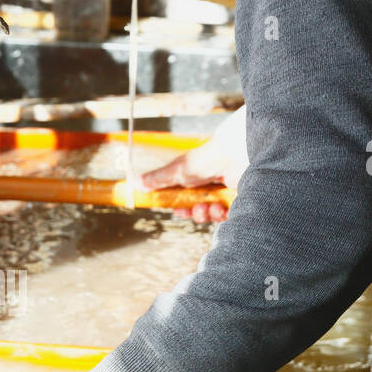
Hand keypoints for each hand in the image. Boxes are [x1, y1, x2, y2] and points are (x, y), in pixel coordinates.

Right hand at [140, 105, 247, 222]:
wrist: (234, 155)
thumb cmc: (206, 159)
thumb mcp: (177, 170)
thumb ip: (157, 179)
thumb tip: (133, 182)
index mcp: (198, 177)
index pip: (188, 198)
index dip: (182, 208)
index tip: (178, 210)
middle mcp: (212, 185)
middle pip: (199, 209)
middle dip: (193, 213)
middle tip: (191, 211)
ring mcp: (226, 192)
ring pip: (212, 214)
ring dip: (205, 214)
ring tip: (205, 208)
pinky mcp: (239, 200)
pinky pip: (228, 216)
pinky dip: (220, 215)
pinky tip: (217, 208)